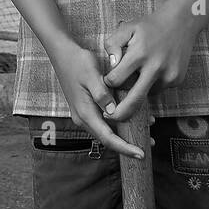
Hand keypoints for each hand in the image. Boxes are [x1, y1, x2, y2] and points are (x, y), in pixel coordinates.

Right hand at [47, 42, 144, 159]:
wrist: (62, 54)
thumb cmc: (77, 62)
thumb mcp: (91, 75)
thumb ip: (102, 94)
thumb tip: (113, 112)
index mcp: (84, 112)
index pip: (107, 138)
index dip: (124, 148)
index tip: (140, 154)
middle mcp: (83, 118)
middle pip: (106, 140)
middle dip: (126, 146)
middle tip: (146, 149)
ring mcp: (83, 115)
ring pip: (105, 132)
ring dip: (123, 136)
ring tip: (144, 135)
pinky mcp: (86, 109)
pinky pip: (103, 123)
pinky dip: (118, 125)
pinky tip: (132, 120)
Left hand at [103, 4, 199, 121]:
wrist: (181, 22)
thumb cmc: (149, 26)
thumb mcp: (126, 28)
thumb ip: (112, 45)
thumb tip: (111, 66)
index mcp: (139, 54)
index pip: (116, 80)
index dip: (109, 82)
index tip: (108, 82)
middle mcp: (155, 68)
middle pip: (134, 100)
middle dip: (120, 113)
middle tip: (109, 118)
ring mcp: (168, 76)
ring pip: (147, 94)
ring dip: (139, 90)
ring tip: (140, 71)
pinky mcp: (177, 80)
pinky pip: (158, 89)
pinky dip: (152, 84)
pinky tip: (154, 68)